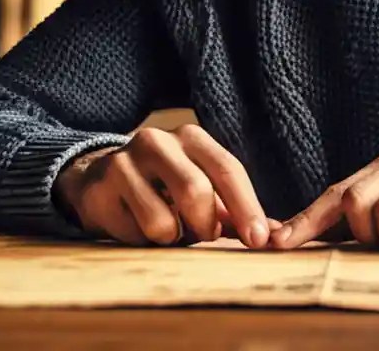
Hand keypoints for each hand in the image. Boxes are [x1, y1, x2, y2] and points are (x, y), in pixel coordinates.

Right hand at [52, 123, 277, 248]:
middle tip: (204, 236)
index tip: (260, 240)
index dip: (247, 207)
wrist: (99, 179)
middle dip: (205, 227)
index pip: (227, 169)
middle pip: (195, 192)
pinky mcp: (101, 188)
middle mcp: (157, 141)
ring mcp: (124, 162)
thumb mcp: (202, 189)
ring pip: (162, 222)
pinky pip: (134, 234)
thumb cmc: (165, 188)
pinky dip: (143, 241)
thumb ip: (236, 210)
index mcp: (191, 138)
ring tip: (166, 226)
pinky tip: (136, 223)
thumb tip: (278, 234)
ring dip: (171, 238)